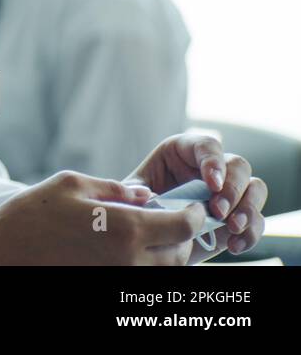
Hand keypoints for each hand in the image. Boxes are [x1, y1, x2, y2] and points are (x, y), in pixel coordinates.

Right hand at [0, 170, 209, 264]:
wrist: (1, 254)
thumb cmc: (32, 215)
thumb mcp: (71, 185)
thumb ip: (114, 188)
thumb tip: (145, 194)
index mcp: (125, 229)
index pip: (182, 225)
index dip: (195, 214)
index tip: (194, 207)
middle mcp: (129, 261)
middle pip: (181, 253)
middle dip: (185, 235)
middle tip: (176, 219)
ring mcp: (120, 280)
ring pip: (166, 272)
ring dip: (170, 254)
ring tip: (157, 236)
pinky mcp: (109, 289)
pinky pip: (143, 281)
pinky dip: (149, 267)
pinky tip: (134, 251)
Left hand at [124, 132, 268, 263]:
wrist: (148, 233)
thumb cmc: (138, 203)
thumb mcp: (132, 193)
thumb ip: (136, 191)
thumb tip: (149, 197)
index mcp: (183, 151)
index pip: (207, 145)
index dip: (214, 161)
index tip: (212, 183)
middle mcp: (211, 168)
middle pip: (238, 165)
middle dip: (232, 189)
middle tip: (217, 211)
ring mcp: (228, 192)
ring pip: (255, 188)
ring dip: (248, 208)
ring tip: (231, 226)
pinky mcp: (237, 216)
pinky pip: (258, 220)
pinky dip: (252, 233)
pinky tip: (234, 245)